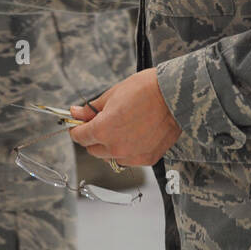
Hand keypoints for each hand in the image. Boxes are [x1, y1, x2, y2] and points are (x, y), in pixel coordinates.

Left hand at [67, 69, 181, 166]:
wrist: (174, 94)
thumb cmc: (145, 90)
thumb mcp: (111, 95)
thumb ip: (91, 110)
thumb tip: (76, 113)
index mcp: (103, 130)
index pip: (79, 137)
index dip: (77, 129)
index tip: (78, 124)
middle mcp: (116, 148)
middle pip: (93, 149)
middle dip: (94, 137)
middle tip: (102, 122)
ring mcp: (132, 156)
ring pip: (111, 156)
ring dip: (111, 145)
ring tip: (123, 126)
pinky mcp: (148, 159)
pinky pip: (130, 159)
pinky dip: (128, 149)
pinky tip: (135, 134)